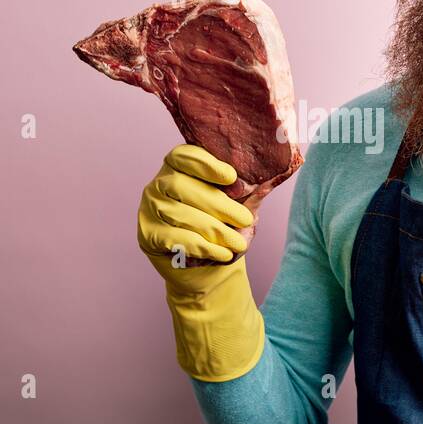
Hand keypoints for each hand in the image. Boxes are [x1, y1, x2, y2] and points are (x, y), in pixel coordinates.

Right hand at [136, 144, 265, 380]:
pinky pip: (173, 238)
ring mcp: (149, 210)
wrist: (205, 268)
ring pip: (179, 214)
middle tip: (245, 220)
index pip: (183, 155)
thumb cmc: (221, 227)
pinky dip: (201, 246)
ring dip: (214, 230)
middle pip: (181, 186)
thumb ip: (250, 191)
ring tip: (239, 243)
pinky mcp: (147, 236)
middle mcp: (158, 185)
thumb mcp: (239, 206)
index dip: (205, 164)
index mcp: (178, 168)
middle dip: (218, 204)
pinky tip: (222, 254)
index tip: (231, 177)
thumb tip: (275, 176)